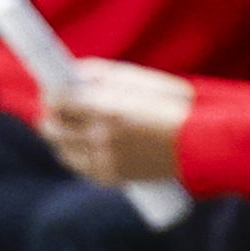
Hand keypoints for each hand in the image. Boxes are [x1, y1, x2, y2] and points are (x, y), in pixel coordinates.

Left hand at [38, 59, 194, 186]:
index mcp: (106, 108)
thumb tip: (75, 73)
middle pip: (53, 128)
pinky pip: (80, 167)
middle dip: (50, 116)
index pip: (58, 101)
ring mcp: (104, 160)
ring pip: (63, 151)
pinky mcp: (111, 178)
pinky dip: (75, 156)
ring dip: (60, 138)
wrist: (200, 145)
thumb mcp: (141, 80)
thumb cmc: (174, 106)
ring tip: (67, 127)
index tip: (51, 88)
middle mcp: (100, 136)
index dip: (50, 93)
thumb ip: (104, 76)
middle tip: (55, 108)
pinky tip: (80, 148)